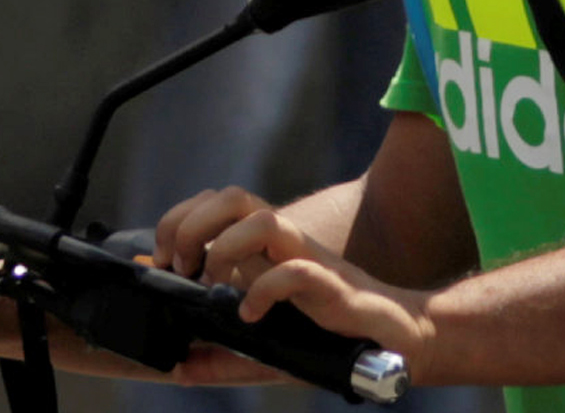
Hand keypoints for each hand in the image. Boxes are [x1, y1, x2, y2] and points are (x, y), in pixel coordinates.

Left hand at [158, 188, 433, 379]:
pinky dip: (264, 291)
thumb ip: (225, 357)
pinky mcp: (334, 288)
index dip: (180, 221)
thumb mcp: (268, 349)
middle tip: (181, 269)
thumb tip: (180, 367)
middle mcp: (286, 247)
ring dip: (224, 248)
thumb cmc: (336, 337)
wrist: (398, 340)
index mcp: (267, 252)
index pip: (216, 205)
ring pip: (265, 220)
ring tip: (213, 284)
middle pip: (233, 197)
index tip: (165, 264)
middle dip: (192, 226)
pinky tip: (251, 316)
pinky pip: (297, 272)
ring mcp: (311, 261)